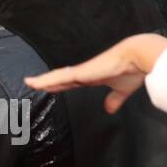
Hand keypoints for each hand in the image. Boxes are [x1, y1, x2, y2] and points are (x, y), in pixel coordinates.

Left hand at [24, 33, 166, 113]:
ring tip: (29, 82)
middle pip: (60, 79)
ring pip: (56, 77)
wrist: (137, 57)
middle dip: (47, 82)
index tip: (49, 88)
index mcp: (92, 77)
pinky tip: (35, 82)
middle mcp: (84, 73)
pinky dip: (46, 80)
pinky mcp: (80, 72)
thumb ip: (114, 99)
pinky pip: (58, 77)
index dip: (59, 85)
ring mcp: (81, 72)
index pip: (71, 82)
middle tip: (32, 83)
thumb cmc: (132, 70)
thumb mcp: (122, 90)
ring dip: (43, 80)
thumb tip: (109, 109)